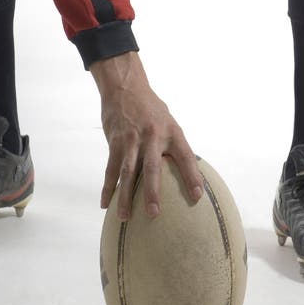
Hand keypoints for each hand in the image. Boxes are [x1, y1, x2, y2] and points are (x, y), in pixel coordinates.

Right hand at [90, 51, 203, 220]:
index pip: (185, 156)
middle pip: (152, 168)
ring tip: (125, 217)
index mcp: (171, 131)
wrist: (125, 87)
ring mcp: (132, 139)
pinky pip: (111, 168)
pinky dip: (108, 187)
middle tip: (154, 213)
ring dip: (125, 196)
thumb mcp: (168, 121)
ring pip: (127, 172)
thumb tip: (185, 172)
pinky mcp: (115, 141)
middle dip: (153, 192)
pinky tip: (105, 203)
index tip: (197, 196)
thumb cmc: (150, 108)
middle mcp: (153, 136)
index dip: (192, 176)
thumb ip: (173, 144)